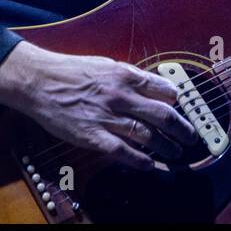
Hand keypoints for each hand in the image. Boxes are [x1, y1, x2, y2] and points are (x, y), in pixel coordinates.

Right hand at [0, 42, 198, 170]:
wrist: (39, 81)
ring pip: (148, 136)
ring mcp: (108, 117)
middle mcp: (122, 96)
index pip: (164, 89)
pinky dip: (141, 161)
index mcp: (126, 75)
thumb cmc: (70, 71)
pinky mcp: (93, 136)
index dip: (178, 103)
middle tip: (191, 137)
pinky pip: (124, 152)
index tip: (183, 109)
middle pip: (163, 115)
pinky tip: (150, 165)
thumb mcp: (105, 64)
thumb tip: (151, 86)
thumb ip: (129, 76)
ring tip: (175, 154)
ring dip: (166, 147)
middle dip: (182, 129)